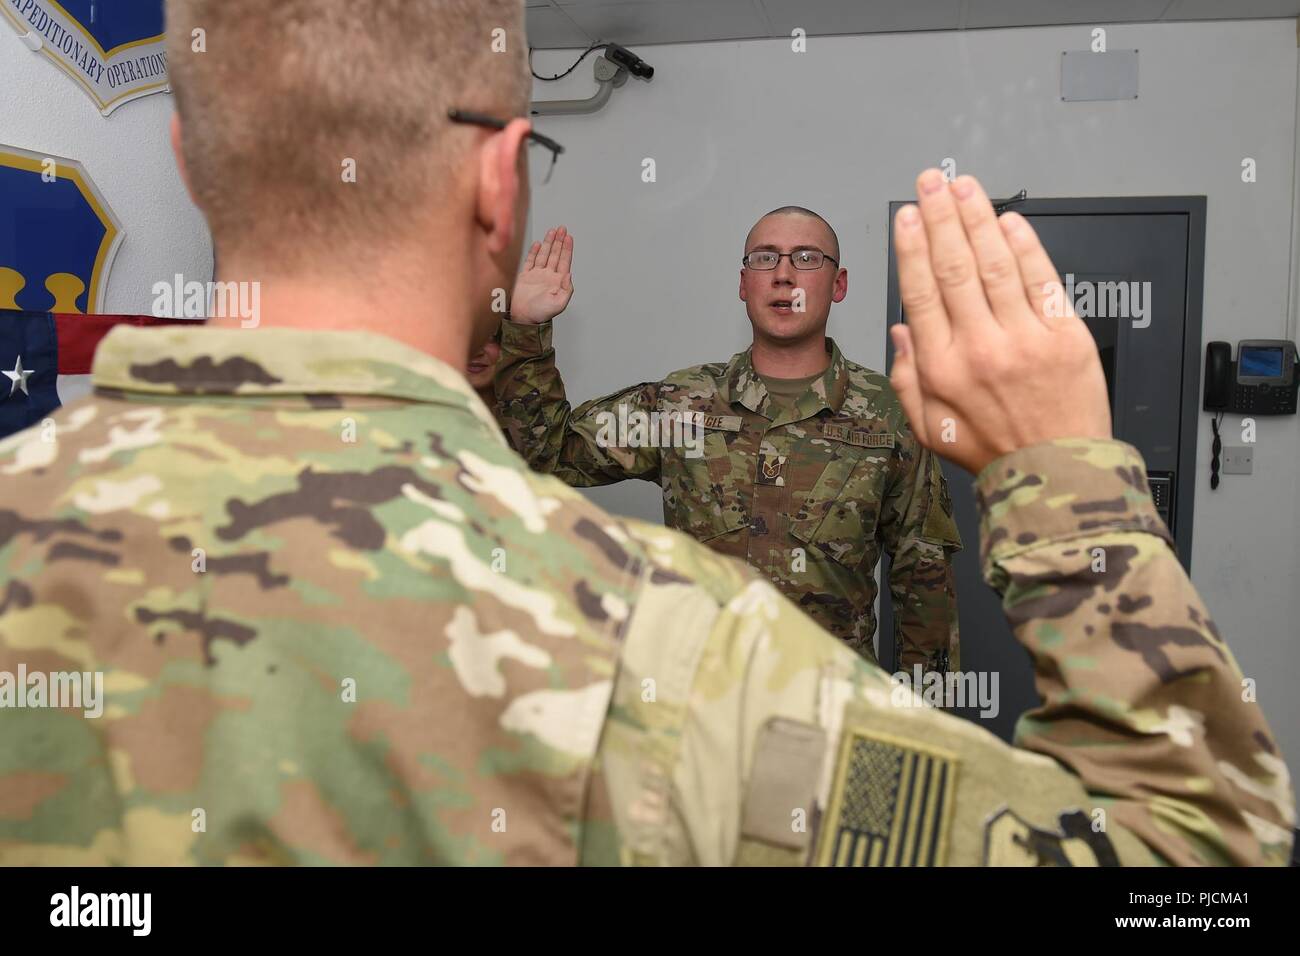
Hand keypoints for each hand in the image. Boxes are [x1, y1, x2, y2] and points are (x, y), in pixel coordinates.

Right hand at [510, 226, 574, 323]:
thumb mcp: (559, 304)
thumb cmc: (541, 314)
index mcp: (557, 282)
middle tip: (562, 228)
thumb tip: (569, 273)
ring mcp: (536, 275)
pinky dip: (534, 252)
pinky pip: (530, 261)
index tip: (568, 237)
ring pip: (544, 255)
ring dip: (548, 243)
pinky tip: (538, 243)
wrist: (522, 318)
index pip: (564, 261)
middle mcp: (547, 276)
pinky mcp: (524, 276)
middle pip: (555, 255)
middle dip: (559, 241)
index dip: (567, 249)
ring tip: (552, 231)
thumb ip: (567, 289)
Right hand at [889, 171, 1110, 474]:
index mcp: (943, 368)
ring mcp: (1024, 338)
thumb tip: (901, 331)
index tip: (907, 216)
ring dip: (978, 218)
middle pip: (955, 267)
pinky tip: (1010, 221)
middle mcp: (981, 347)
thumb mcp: (930, 427)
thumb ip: (908, 378)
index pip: (921, 292)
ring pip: (996, 264)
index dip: (912, 247)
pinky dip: (1025, 246)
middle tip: (931, 183)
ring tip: (965, 187)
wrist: (1057, 471)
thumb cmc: (994, 449)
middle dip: (940, 217)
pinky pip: (1041, 280)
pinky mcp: (1063, 335)